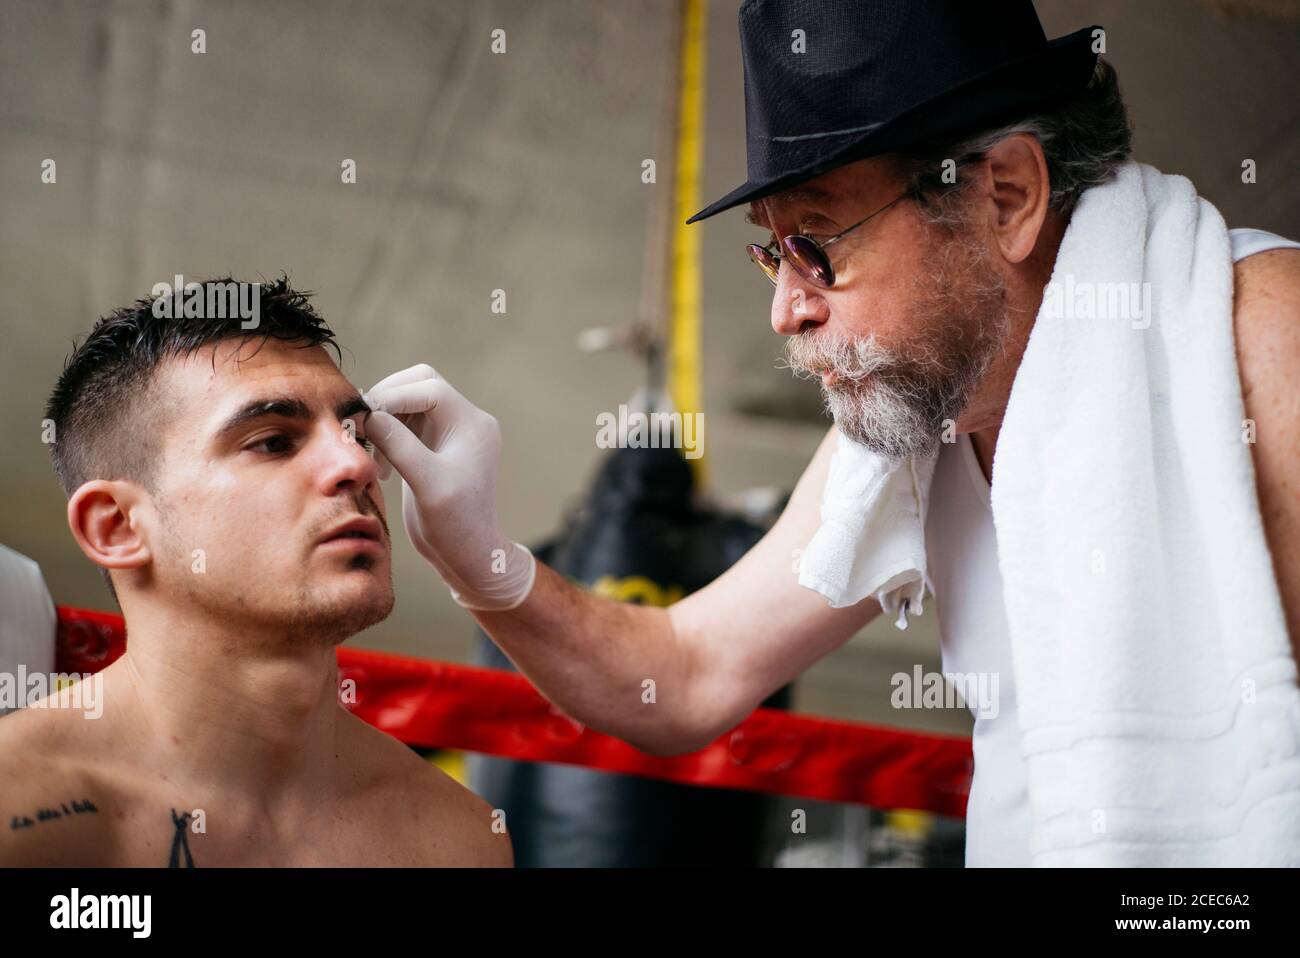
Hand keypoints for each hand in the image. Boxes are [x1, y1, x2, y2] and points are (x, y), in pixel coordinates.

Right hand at [362, 364, 535, 610]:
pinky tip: (381, 466)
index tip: (365, 415)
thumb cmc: (454, 523)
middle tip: (363, 424)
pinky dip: (388, 435)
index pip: (430, 388)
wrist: (468, 554)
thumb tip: (371, 413)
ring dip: (385, 419)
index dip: (394, 395)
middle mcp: (465, 423)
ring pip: (411, 402)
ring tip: (371, 451)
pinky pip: (407, 424)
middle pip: (421, 384)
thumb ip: (399, 445)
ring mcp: (450, 434)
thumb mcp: (426, 484)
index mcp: (472, 425)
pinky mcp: (435, 447)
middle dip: (388, 399)